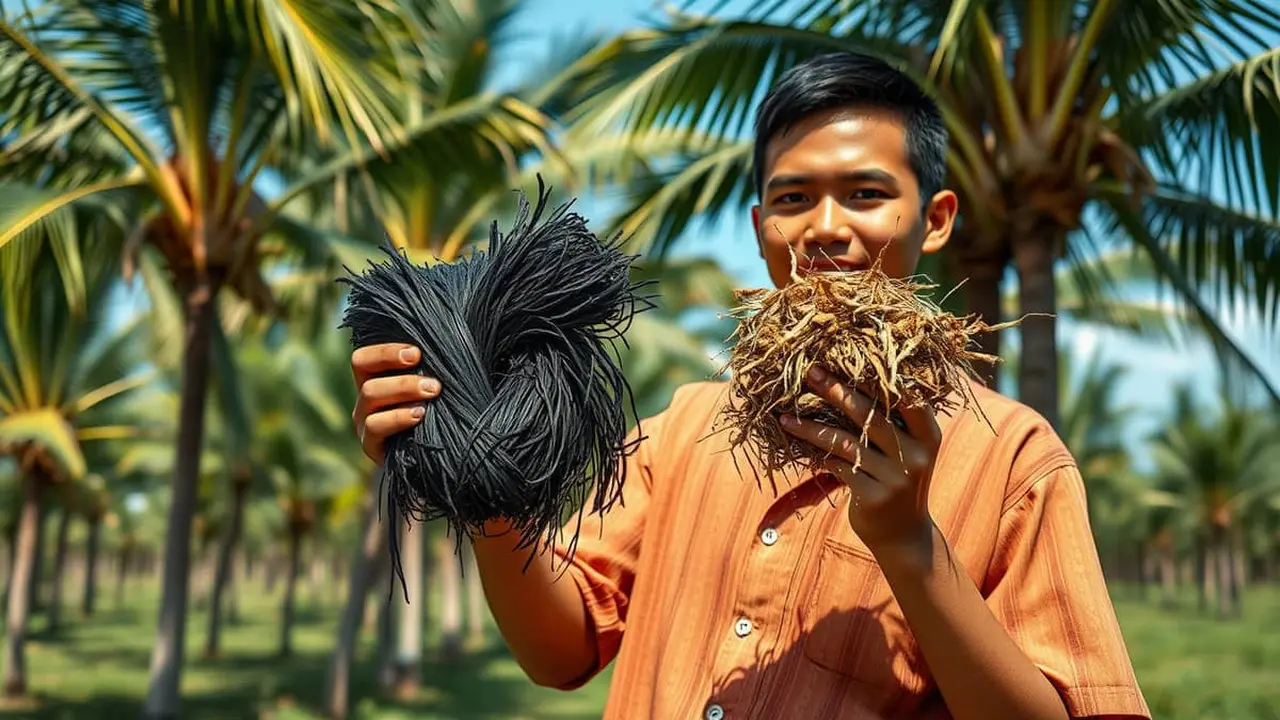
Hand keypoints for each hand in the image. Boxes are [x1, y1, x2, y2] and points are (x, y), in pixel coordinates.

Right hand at [351, 343, 440, 462]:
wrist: (436, 453)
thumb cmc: (436, 409)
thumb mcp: (428, 386)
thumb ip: (428, 367)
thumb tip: (444, 343)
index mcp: (373, 379)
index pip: (363, 359)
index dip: (386, 352)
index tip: (417, 353)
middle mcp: (365, 400)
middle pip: (368, 380)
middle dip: (404, 379)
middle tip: (435, 385)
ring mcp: (364, 423)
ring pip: (370, 396)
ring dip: (403, 390)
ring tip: (432, 394)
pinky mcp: (370, 445)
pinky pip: (375, 426)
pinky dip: (398, 417)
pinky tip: (420, 415)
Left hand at [779, 364, 940, 559]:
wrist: (904, 537)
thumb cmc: (899, 481)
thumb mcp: (908, 450)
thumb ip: (892, 421)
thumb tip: (848, 377)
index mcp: (929, 435)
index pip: (906, 396)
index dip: (877, 375)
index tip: (846, 354)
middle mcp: (916, 454)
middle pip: (871, 413)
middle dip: (837, 389)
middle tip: (810, 371)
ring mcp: (896, 478)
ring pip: (846, 441)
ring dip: (812, 426)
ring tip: (785, 415)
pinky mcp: (874, 497)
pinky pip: (837, 466)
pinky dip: (816, 453)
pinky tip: (797, 443)